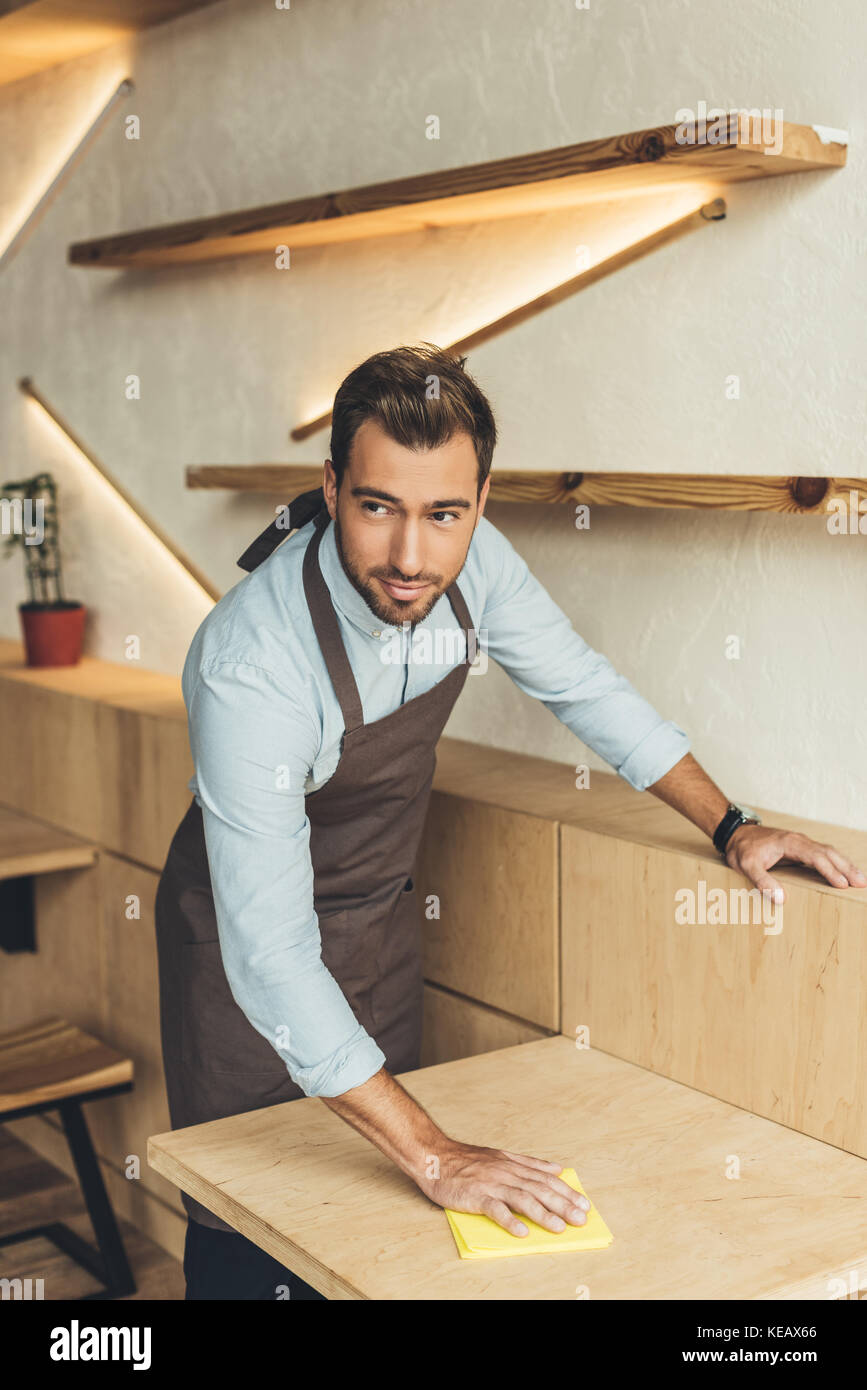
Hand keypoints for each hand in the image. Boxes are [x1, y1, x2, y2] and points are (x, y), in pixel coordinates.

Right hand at [415, 1139, 589, 1236]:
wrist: (435, 1157)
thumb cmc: (466, 1160)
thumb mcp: (500, 1155)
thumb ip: (529, 1163)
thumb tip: (556, 1168)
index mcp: (512, 1164)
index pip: (545, 1179)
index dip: (566, 1192)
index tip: (583, 1203)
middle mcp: (506, 1173)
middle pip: (539, 1189)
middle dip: (563, 1205)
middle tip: (580, 1218)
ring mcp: (491, 1184)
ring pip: (523, 1199)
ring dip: (543, 1214)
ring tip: (559, 1227)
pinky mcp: (476, 1195)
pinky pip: (495, 1209)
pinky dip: (510, 1221)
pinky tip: (522, 1232)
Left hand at [725, 824, 866, 903]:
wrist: (736, 834)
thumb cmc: (742, 849)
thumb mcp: (746, 866)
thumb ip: (762, 881)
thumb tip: (781, 899)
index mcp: (790, 842)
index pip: (816, 857)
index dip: (830, 871)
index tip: (842, 884)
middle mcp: (800, 840)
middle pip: (829, 852)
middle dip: (846, 867)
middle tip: (862, 882)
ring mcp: (801, 843)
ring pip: (829, 852)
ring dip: (845, 865)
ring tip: (860, 879)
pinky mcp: (800, 848)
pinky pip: (822, 854)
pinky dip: (835, 863)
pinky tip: (843, 873)